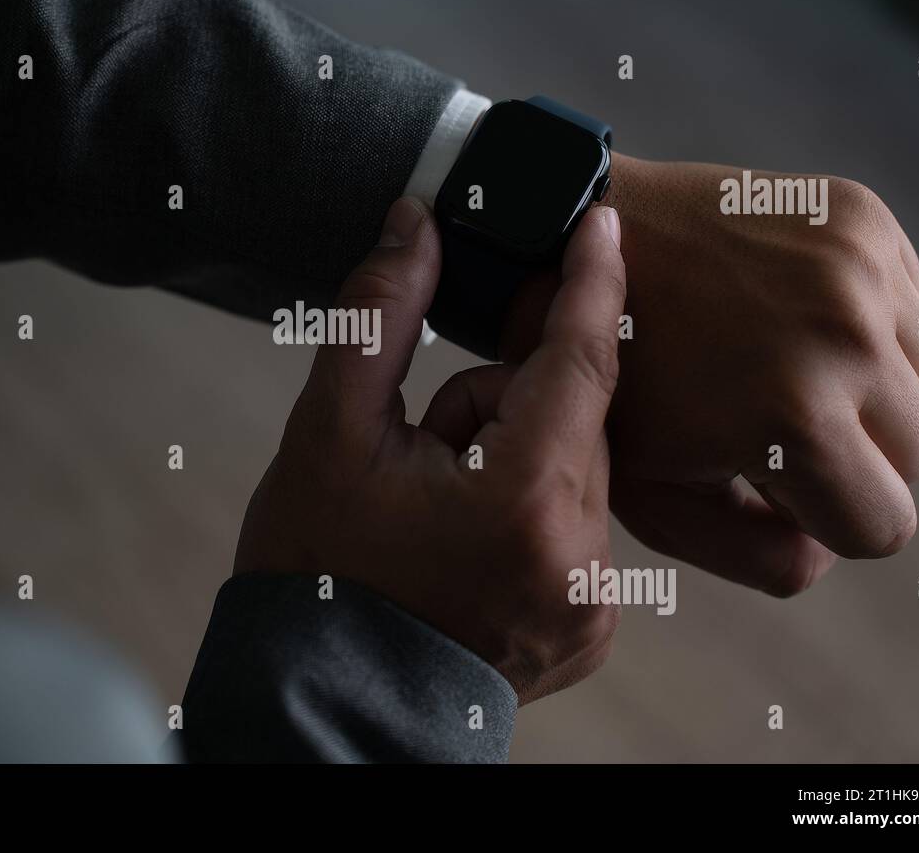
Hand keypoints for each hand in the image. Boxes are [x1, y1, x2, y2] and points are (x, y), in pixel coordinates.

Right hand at [235, 198, 626, 703]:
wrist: (323, 699)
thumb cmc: (316, 571)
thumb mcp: (328, 432)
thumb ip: (378, 315)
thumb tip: (416, 222)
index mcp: (522, 500)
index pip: (581, 359)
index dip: (591, 280)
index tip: (602, 218)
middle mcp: (583, 556)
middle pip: (570, 415)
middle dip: (497, 405)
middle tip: (422, 452)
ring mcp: (594, 601)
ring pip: (575, 468)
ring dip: (511, 459)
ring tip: (435, 512)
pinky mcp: (592, 627)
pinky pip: (579, 525)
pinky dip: (529, 511)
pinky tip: (464, 547)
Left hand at [502, 153, 918, 595]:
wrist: (569, 244)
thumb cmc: (609, 382)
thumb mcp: (656, 495)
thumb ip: (752, 556)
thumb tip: (827, 552)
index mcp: (796, 420)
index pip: (884, 527)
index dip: (828, 518)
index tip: (774, 480)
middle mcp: (848, 342)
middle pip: (917, 455)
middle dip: (855, 456)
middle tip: (772, 420)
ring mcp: (859, 270)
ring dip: (871, 389)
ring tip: (778, 364)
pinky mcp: (861, 218)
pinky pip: (910, 307)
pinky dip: (868, 323)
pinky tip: (785, 313)